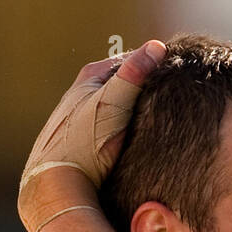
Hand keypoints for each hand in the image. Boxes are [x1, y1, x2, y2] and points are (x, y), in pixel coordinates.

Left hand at [17, 40, 165, 231]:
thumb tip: (158, 46)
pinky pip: (111, 133)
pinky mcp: (82, 146)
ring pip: (116, 112)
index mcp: (88, 79)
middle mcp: (81, 97)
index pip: (128, 62)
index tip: (174, 75)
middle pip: (121, 87)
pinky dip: (126, 135)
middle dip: (144, 92)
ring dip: (135, 116)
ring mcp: (80, 122)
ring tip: (156, 125)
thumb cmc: (86, 143)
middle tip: (169, 101)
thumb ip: (136, 74)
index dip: (151, 66)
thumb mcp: (115, 102)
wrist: (57, 185)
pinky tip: (135, 147)